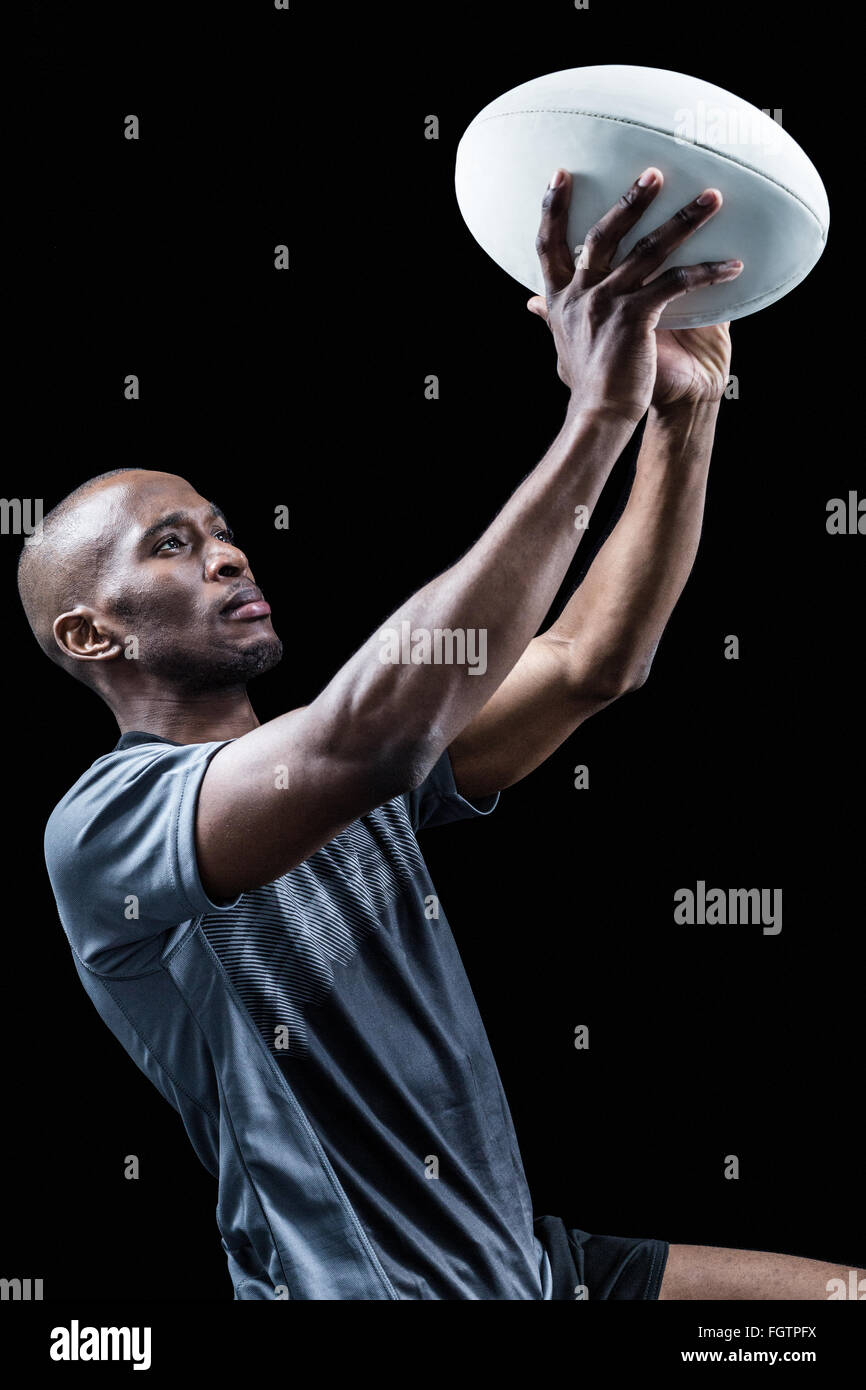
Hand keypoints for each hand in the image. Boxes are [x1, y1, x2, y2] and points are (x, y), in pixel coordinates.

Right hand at [528, 167, 742, 422]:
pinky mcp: (635, 318)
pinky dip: (707, 273)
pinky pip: (676, 284)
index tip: (560, 173)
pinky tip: (734, 266)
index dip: (553, 208)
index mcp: (560, 300)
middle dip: (630, 200)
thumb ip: (549, 318)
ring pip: (647, 251)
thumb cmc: (586, 387)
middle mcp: (581, 296)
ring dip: (683, 221)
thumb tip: (530, 304)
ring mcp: (607, 304)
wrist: (599, 415)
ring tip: (711, 198)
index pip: (548, 246)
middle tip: (654, 171)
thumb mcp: (560, 347)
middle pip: (603, 235)